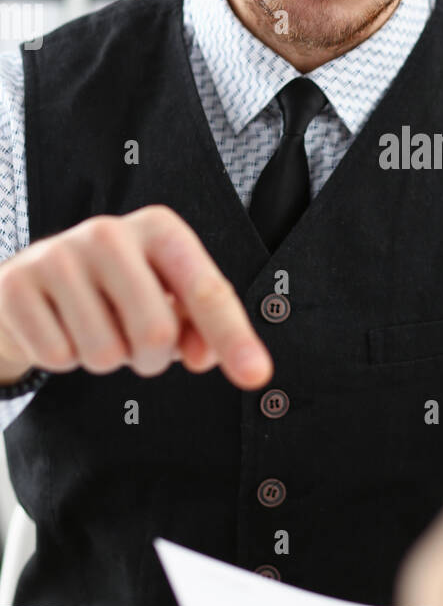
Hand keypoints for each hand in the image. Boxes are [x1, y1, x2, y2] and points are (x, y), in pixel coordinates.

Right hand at [0, 204, 272, 389]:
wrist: (27, 283)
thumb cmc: (113, 292)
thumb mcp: (164, 297)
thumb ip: (200, 327)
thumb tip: (203, 356)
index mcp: (159, 229)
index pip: (206, 290)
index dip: (233, 337)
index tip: (257, 376)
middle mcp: (109, 232)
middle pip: (155, 333)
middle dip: (150, 359)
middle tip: (133, 342)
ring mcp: (57, 255)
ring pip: (105, 354)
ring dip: (105, 360)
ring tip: (93, 328)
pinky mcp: (16, 284)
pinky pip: (58, 357)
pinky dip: (63, 359)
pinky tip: (58, 328)